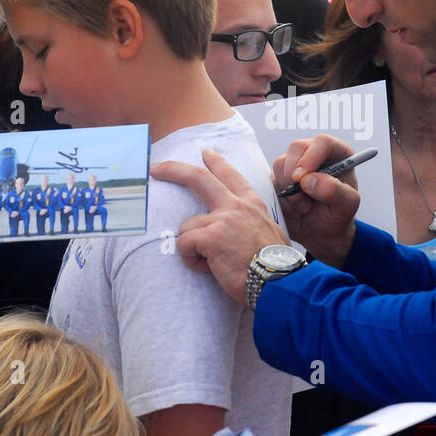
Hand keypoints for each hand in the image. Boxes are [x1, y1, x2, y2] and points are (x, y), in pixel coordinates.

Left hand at [150, 148, 289, 302]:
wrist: (279, 282)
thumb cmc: (275, 266)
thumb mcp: (271, 233)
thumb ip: (252, 224)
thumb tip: (242, 231)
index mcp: (252, 204)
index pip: (231, 176)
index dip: (217, 163)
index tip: (205, 153)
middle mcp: (237, 206)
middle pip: (199, 178)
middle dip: (174, 170)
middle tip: (156, 168)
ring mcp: (222, 219)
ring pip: (188, 227)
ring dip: (194, 247)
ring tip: (215, 263)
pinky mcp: (210, 236)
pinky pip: (185, 245)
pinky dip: (192, 260)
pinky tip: (210, 268)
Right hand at [270, 135, 361, 266]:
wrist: (321, 233)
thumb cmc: (338, 215)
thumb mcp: (347, 206)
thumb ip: (335, 191)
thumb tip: (309, 180)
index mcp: (338, 154)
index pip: (324, 142)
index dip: (311, 157)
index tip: (302, 177)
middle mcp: (315, 154)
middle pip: (297, 147)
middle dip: (295, 175)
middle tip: (302, 197)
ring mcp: (295, 163)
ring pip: (281, 163)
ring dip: (288, 189)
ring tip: (303, 205)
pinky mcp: (280, 175)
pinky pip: (271, 179)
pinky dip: (280, 196)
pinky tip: (294, 207)